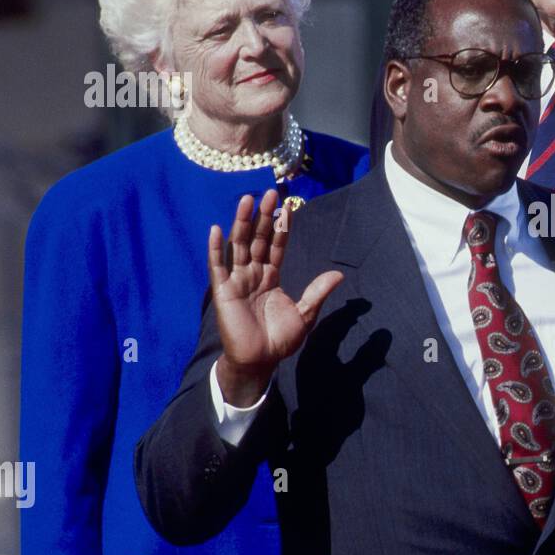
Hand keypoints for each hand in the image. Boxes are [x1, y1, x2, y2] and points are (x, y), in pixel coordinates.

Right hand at [211, 190, 342, 404]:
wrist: (260, 361)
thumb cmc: (280, 340)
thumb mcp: (305, 314)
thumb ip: (317, 292)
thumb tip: (339, 274)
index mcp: (272, 277)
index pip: (277, 245)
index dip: (282, 226)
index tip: (287, 206)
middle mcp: (253, 274)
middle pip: (258, 239)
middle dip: (264, 217)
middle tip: (270, 193)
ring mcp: (237, 281)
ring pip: (239, 246)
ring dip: (242, 223)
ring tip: (247, 200)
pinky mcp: (223, 291)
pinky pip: (217, 266)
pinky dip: (216, 248)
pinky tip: (216, 228)